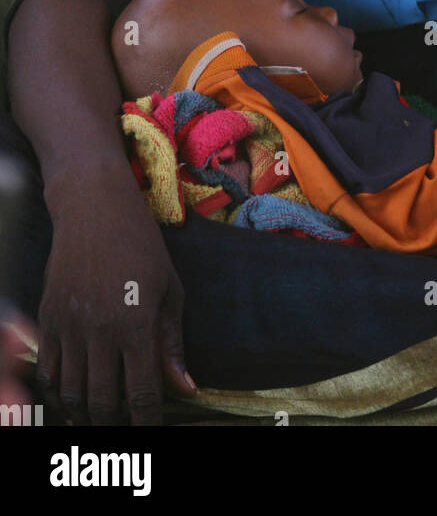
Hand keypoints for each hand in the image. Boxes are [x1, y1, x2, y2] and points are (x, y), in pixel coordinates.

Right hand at [37, 172, 195, 425]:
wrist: (92, 207)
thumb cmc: (140, 244)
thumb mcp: (170, 288)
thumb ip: (172, 343)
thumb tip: (185, 388)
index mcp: (136, 324)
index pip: (142, 393)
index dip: (147, 422)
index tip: (152, 433)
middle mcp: (100, 331)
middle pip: (102, 403)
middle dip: (114, 427)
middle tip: (125, 432)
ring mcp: (69, 326)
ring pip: (71, 393)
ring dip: (85, 415)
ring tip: (98, 421)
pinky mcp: (48, 319)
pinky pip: (48, 372)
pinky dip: (59, 394)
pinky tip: (73, 399)